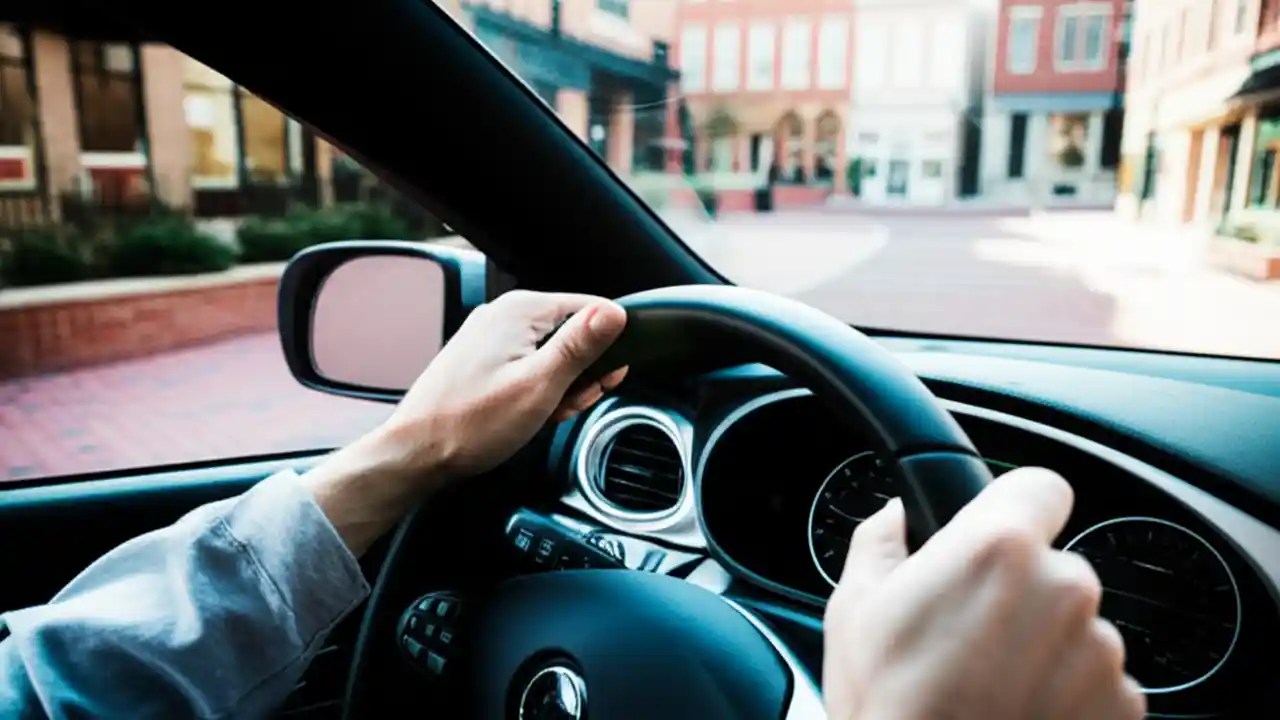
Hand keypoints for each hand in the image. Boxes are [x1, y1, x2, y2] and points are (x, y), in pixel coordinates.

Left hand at [303, 291, 627, 553]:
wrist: (416, 454)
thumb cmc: (469, 424)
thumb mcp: (539, 385)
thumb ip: (580, 346)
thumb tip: (615, 312)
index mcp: (519, 310)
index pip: (591, 309)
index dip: (608, 346)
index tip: (606, 379)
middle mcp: (503, 315)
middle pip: (571, 333)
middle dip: (579, 373)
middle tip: (565, 403)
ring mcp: (490, 337)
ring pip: (550, 354)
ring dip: (558, 386)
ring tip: (541, 413)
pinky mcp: (482, 359)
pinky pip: (527, 366)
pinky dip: (536, 390)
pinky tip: (527, 414)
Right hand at [822, 468, 1145, 719]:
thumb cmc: (889, 706)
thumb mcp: (854, 609)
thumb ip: (879, 542)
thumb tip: (892, 516)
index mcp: (998, 547)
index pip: (1041, 485)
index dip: (1015, 507)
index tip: (995, 533)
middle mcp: (1064, 588)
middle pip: (1054, 564)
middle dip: (1020, 590)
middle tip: (968, 632)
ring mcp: (1100, 650)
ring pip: (1075, 626)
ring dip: (1044, 644)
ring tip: (989, 683)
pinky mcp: (1122, 705)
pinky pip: (1098, 680)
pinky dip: (1067, 692)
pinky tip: (1016, 710)